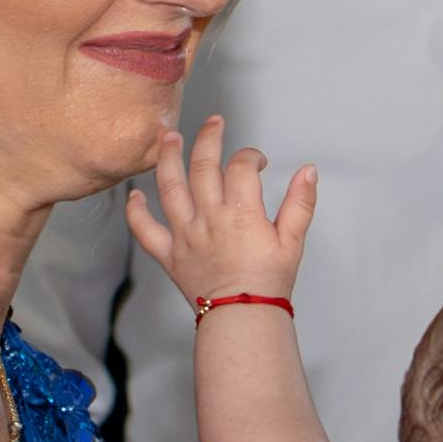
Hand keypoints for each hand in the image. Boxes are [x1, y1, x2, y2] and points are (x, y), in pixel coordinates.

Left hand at [123, 115, 316, 307]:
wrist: (243, 319)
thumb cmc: (269, 283)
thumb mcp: (292, 241)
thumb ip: (300, 203)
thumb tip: (308, 170)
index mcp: (241, 213)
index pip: (241, 167)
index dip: (250, 156)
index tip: (257, 161)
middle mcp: (209, 218)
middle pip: (203, 165)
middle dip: (208, 138)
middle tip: (214, 122)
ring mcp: (185, 234)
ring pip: (170, 187)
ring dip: (168, 158)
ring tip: (168, 137)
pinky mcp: (169, 254)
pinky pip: (145, 230)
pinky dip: (136, 212)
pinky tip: (134, 195)